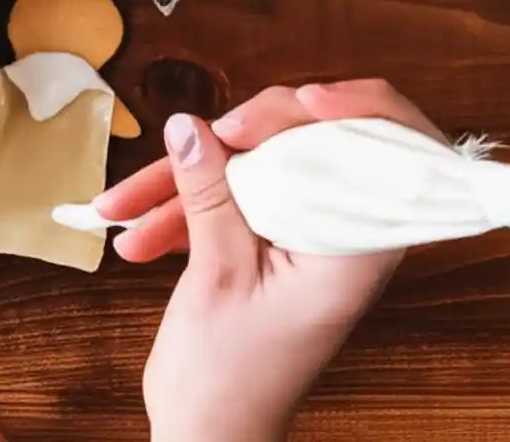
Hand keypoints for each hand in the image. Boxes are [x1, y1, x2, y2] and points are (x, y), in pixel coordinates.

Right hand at [94, 80, 444, 439]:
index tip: (297, 100)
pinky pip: (231, 197)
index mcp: (362, 246)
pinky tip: (136, 229)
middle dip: (236, 138)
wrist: (208, 434)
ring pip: (256, 169)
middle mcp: (342, 232)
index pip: (388, 147)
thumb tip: (189, 123)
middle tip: (186, 144)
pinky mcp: (268, 239)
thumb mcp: (216, 275)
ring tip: (121, 209)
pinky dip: (182, 208)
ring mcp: (303, 233)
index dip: (353, 106)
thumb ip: (210, 192)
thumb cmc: (229, 378)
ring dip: (184, 182)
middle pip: (307, 143)